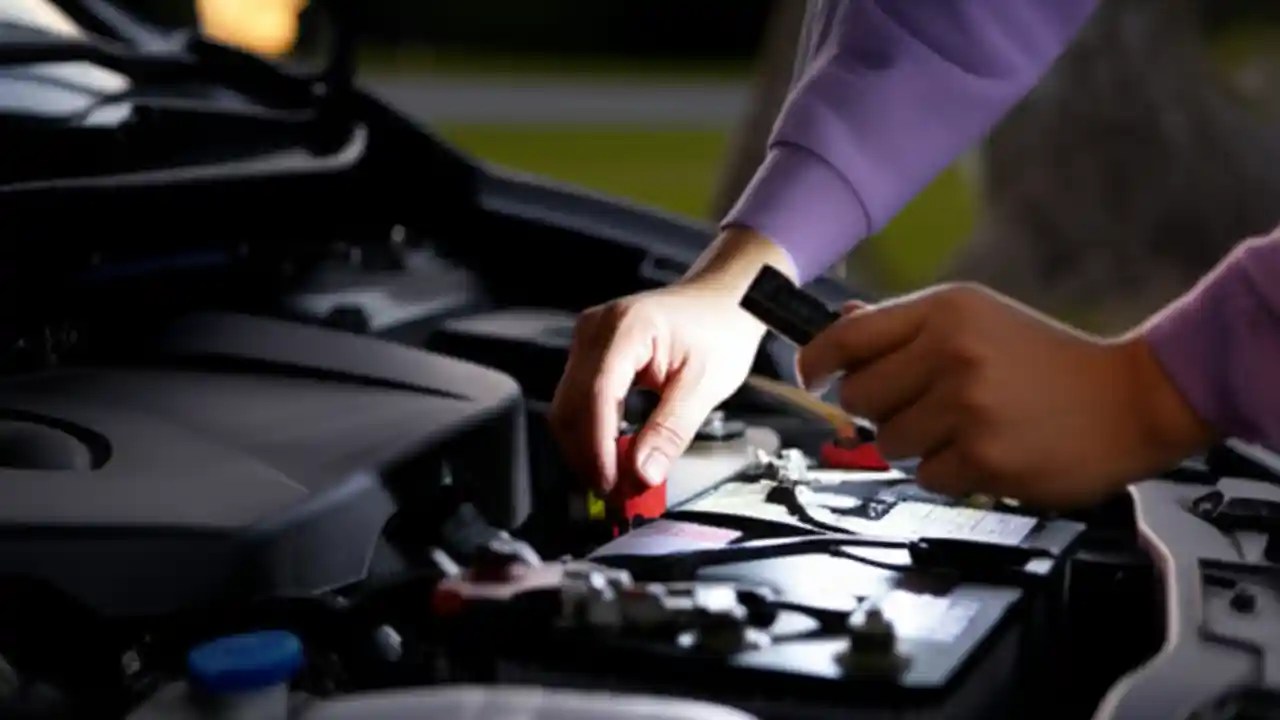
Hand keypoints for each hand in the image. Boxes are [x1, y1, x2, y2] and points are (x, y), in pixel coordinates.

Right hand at [550, 228, 793, 494]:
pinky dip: (592, 433)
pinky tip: (614, 455)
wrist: (723, 300)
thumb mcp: (706, 384)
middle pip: (571, 405)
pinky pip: (578, 401)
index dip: (597, 446)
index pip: (597, 394)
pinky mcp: (591, 354)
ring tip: (619, 480)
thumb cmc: (720, 329)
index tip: (611, 482)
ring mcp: (588, 340)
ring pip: (568, 408)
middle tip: (617, 493)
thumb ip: (672, 430)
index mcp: (627, 328)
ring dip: (587, 449)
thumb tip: (643, 473)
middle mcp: (596, 330)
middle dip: (589, 455)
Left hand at [797, 283, 1213, 507]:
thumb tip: (838, 328)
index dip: (816, 361)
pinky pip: (926, 477)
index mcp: (945, 311)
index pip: (846, 337)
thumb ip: (906, 326)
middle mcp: (952, 353)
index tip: (812, 376)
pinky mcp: (985, 458)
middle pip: (858, 396)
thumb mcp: (978, 319)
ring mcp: (968, 407)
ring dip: (916, 444)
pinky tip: (984, 451)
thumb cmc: (1047, 362)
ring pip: (888, 442)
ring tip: (962, 428)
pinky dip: (949, 473)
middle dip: (876, 409)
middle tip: (916, 407)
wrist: (1129, 400)